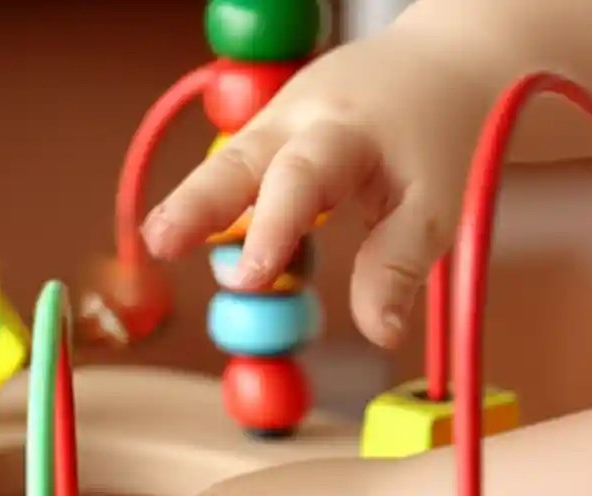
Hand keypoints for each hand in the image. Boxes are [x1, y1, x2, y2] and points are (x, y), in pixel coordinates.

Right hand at [142, 26, 492, 347]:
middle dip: (199, 203)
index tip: (250, 280)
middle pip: (241, 160)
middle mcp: (299, 122)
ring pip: (226, 163)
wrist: (435, 65)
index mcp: (345, 133)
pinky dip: (207, 205)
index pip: (303, 178)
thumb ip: (397, 264)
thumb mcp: (434, 202)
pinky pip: (231, 173)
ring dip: (190, 204)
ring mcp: (273, 125)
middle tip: (161, 243)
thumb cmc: (433, 141)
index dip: (272, 228)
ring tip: (157, 242)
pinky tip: (176, 236)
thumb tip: (381, 335)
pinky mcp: (264, 137)